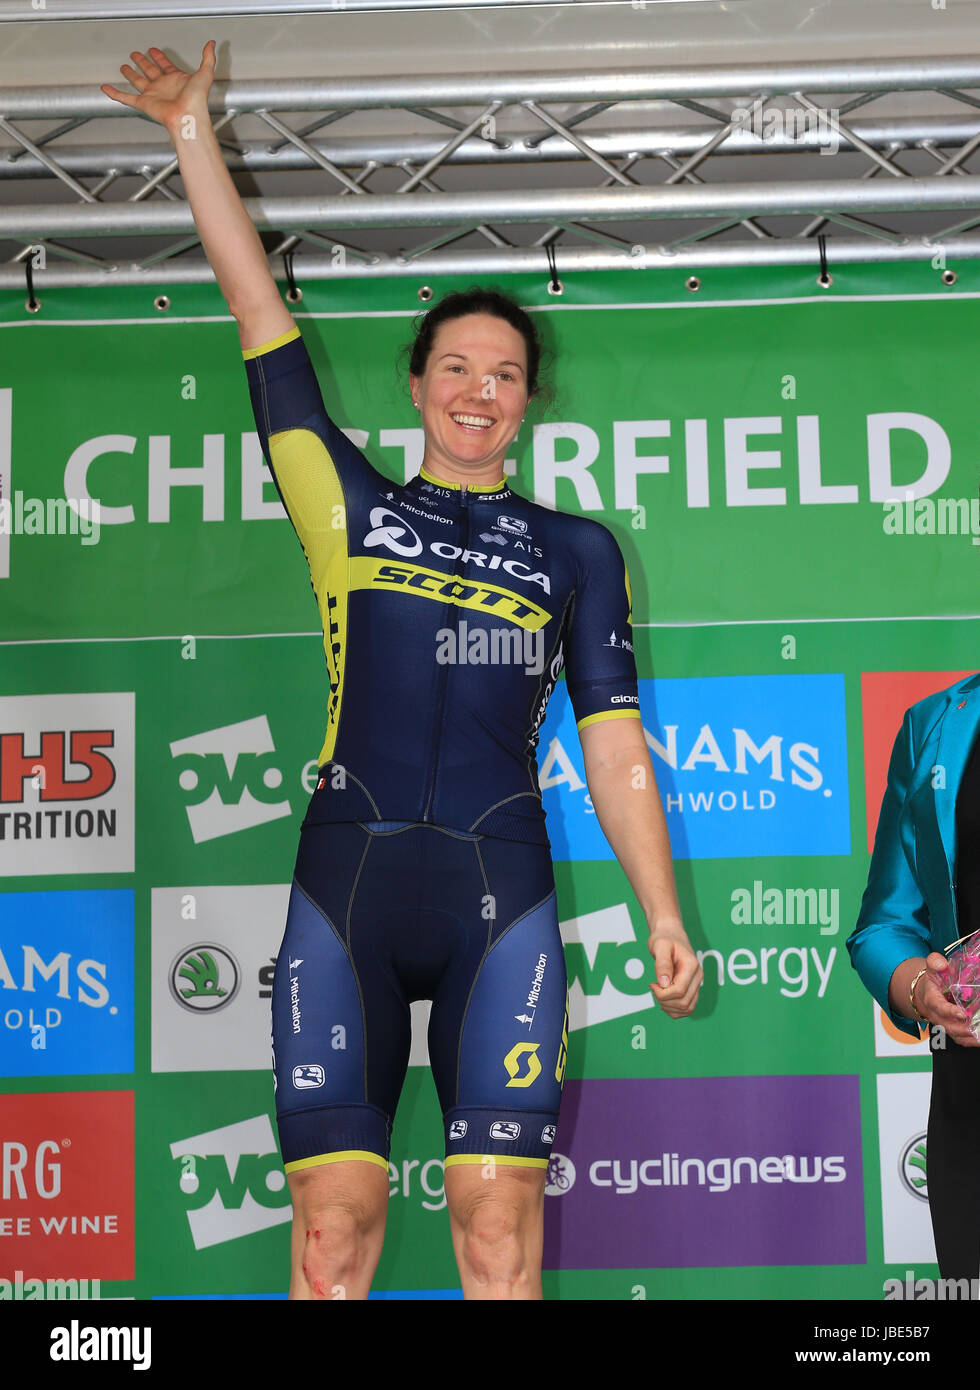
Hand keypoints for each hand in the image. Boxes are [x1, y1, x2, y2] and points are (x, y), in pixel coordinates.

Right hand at [101, 41, 216, 132]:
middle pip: (149, 71)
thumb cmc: (197, 100)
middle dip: (142, 63)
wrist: (188, 116)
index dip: (160, 58)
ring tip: (124, 68)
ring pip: (138, 82)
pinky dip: (115, 94)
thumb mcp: (205, 73)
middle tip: (135, 55)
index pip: (165, 65)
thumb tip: (211, 45)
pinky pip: (126, 98)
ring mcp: (153, 95)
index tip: (154, 51)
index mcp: (176, 80)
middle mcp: (163, 87)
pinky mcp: (144, 104)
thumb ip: (208, 57)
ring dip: (130, 74)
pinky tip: (107, 89)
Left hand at [648, 926, 701, 1018]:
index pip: (679, 991)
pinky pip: (688, 1008)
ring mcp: (697, 984)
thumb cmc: (665, 938)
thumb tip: (664, 984)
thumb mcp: (659, 946)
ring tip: (659, 994)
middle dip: (664, 1001)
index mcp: (691, 966)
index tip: (652, 984)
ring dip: (670, 1008)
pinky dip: (675, 1010)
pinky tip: (664, 1000)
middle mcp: (698, 976)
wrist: (671, 934)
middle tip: (654, 988)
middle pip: (684, 1003)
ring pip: (688, 1008)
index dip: (662, 993)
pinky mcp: (693, 988)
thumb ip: (662, 964)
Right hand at [915, 951, 979, 1046]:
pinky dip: (972, 1041)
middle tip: (977, 1025)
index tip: (962, 1014)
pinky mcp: (952, 1030)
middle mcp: (937, 1016)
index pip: (940, 1008)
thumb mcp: (932, 968)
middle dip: (964, 1028)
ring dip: (970, 1037)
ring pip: (957, 1036)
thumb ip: (935, 962)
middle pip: (949, 1026)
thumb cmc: (932, 983)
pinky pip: (962, 1040)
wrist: (926, 995)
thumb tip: (942, 964)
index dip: (950, 1012)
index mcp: (932, 1000)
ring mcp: (945, 1025)